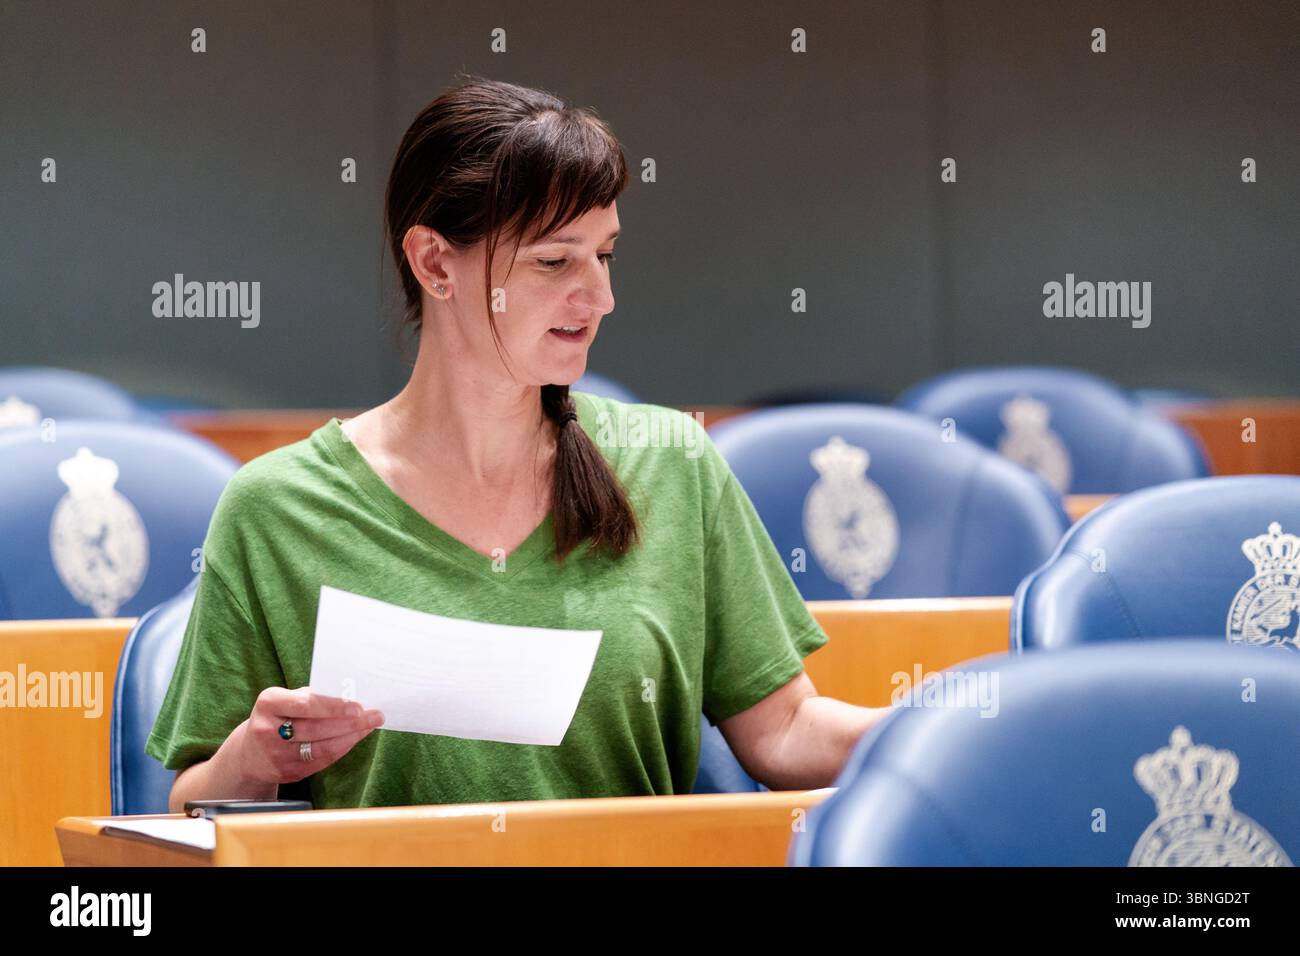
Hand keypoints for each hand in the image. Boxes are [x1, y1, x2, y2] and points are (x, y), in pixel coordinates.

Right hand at [233, 687, 384, 784]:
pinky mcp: (286, 773)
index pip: (305, 705)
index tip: (358, 706)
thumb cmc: (278, 717)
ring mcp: (276, 755)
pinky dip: (342, 749)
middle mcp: (268, 730)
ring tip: (370, 725)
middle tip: (375, 715)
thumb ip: (311, 696)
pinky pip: (321, 761)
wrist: (249, 753)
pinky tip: (355, 738)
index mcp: (269, 703)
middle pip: (317, 728)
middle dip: (350, 722)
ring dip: (352, 736)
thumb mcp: (285, 700)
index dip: (333, 707)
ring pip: (322, 747)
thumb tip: (350, 696)